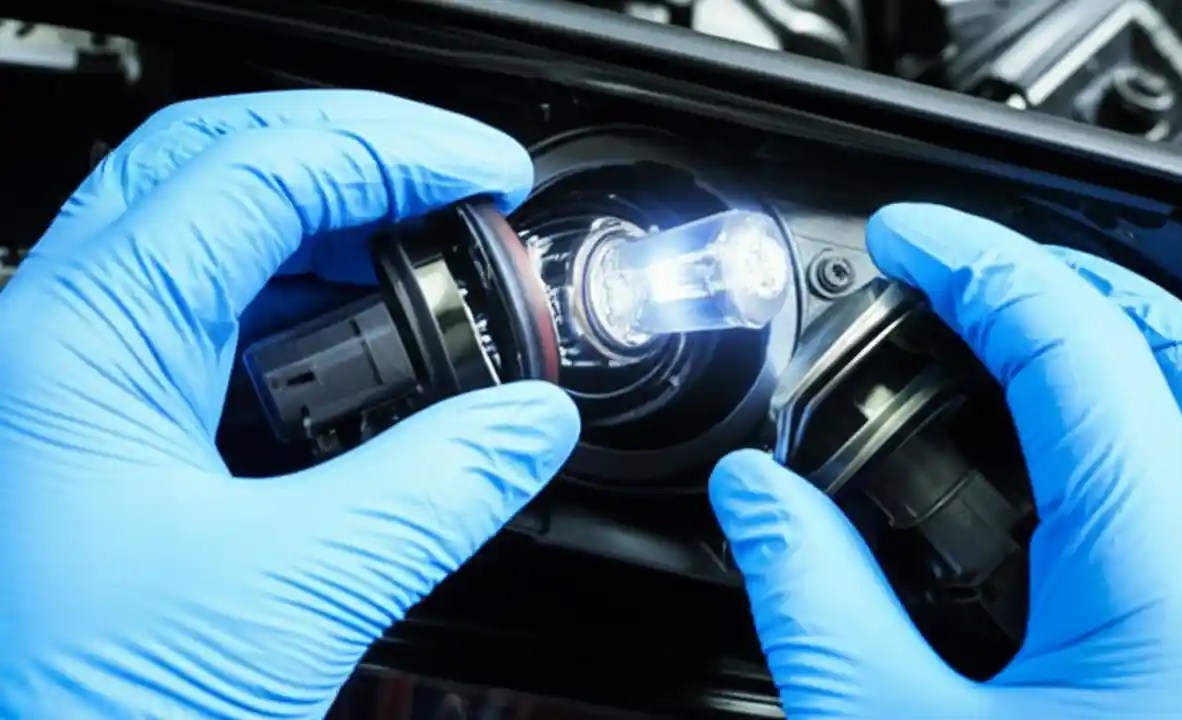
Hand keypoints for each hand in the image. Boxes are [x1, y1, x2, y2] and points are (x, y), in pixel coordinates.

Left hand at [0, 91, 579, 717]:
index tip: (488, 174)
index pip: (256, 170)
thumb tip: (529, 423)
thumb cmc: (75, 712)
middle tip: (462, 189)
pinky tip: (374, 347)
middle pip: (218, 167)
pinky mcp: (107, 439)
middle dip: (358, 159)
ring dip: (337, 239)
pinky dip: (307, 315)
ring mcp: (78, 386)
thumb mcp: (290, 593)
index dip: (393, 151)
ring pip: (213, 242)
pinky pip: (212, 327)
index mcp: (82, 342)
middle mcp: (62, 341)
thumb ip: (435, 490)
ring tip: (436, 265)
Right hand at [710, 203, 1181, 717]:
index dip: (974, 264)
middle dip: (1063, 280)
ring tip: (1016, 335)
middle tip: (963, 270)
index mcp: (1169, 580)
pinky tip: (1058, 464)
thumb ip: (813, 600)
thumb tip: (757, 495)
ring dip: (1116, 344)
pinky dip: (1136, 427)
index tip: (906, 239)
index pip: (1075, 345)